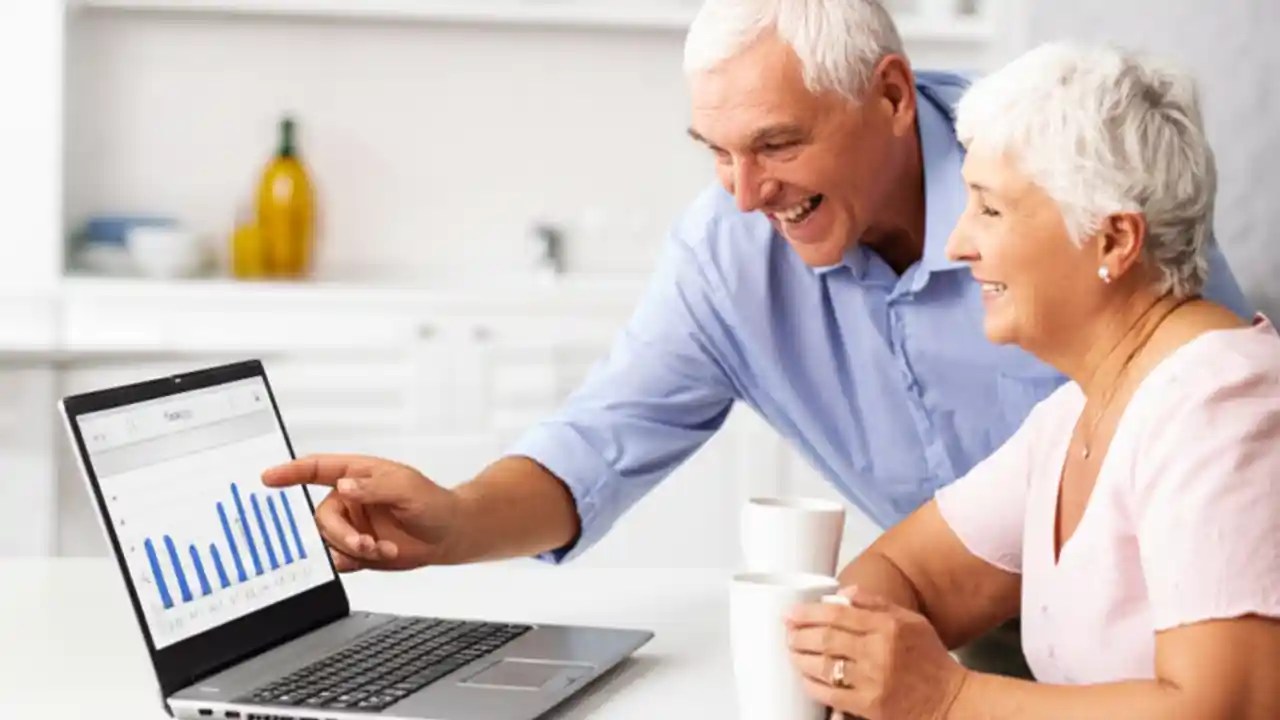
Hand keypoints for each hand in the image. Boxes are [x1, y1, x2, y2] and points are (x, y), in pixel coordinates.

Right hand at [262, 454, 462, 571]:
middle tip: (364, 543)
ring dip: (353, 548)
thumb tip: (344, 487)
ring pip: (330, 540)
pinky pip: (340, 558)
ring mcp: (352, 525)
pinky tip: (381, 553)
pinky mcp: (357, 548)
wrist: (448, 535)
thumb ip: (374, 487)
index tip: (269, 478)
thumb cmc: (433, 503)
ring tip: (382, 548)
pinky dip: (357, 561)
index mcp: (358, 475)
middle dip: (340, 533)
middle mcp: (350, 499)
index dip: (291, 472)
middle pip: (321, 516)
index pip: (317, 469)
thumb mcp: (407, 488)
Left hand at [786, 587, 968, 719]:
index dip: (809, 612)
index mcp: (888, 627)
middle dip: (799, 634)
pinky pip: (831, 694)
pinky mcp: (869, 706)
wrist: (951, 702)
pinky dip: (813, 685)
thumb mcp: (910, 622)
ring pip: (824, 665)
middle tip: (787, 632)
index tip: (792, 613)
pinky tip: (805, 678)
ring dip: (801, 657)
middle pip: (826, 638)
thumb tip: (844, 593)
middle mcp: (879, 652)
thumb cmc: (930, 661)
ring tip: (792, 651)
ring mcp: (873, 681)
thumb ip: (876, 604)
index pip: (838, 614)